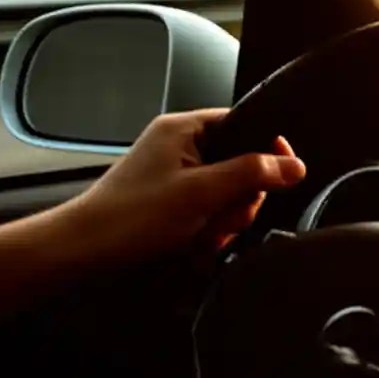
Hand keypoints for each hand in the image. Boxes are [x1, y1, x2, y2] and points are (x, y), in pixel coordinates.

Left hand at [61, 109, 305, 264]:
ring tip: (199, 235)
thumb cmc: (130, 218)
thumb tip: (295, 164)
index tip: (278, 176)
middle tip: (219, 217)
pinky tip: (193, 245)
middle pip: (242, 165)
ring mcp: (177, 177)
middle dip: (238, 199)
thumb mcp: (201, 193)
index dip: (267, 151)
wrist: (83, 253)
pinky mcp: (173, 203)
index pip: (245, 124)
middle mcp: (181, 147)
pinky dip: (208, 231)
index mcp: (184, 129)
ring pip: (229, 194)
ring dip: (222, 220)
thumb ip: (251, 174)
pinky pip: (210, 212)